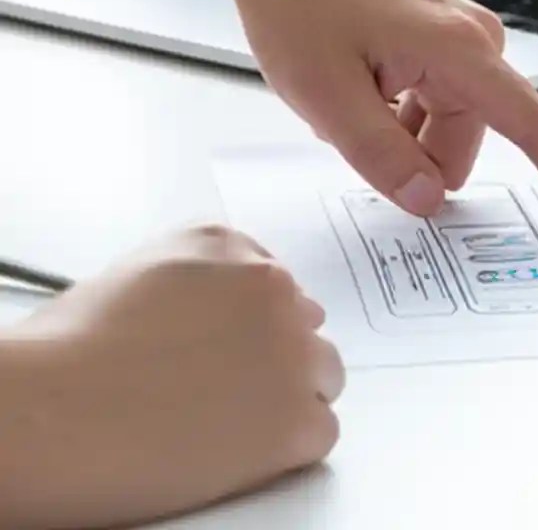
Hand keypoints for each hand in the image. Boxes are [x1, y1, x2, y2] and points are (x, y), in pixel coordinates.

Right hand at [0, 225, 342, 529]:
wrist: (54, 415)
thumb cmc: (63, 357)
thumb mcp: (129, 277)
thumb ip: (192, 287)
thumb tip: (209, 318)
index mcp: (226, 246)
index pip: (270, 282)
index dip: (247, 323)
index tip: (225, 347)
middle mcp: (272, 288)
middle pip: (303, 324)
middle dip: (273, 355)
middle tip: (224, 389)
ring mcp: (295, 352)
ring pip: (324, 374)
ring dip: (290, 396)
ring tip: (227, 422)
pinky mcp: (300, 418)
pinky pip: (321, 431)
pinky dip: (288, 447)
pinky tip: (236, 451)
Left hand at [214, 0, 537, 225]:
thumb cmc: (297, 2)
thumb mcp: (326, 98)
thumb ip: (382, 158)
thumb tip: (431, 199)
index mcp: (459, 50)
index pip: (533, 127)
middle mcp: (474, 39)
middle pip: (468, 139)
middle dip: (416, 155)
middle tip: (352, 124)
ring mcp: (460, 37)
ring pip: (448, 126)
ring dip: (400, 131)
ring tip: (348, 94)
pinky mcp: (442, 37)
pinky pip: (436, 101)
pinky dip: (397, 111)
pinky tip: (357, 85)